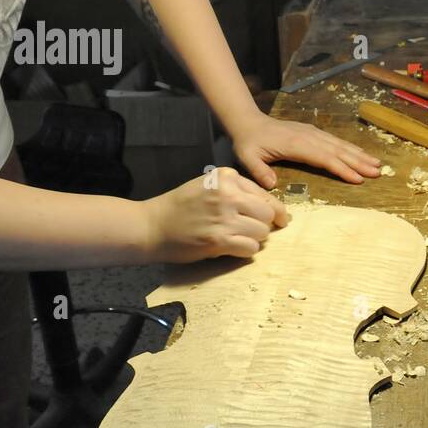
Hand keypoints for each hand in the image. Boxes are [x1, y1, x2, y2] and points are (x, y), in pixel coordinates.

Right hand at [142, 167, 290, 261]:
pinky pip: (251, 248)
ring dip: (253, 238)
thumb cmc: (180, 207)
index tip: (277, 219)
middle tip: (248, 229)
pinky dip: (245, 250)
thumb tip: (274, 209)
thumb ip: (238, 192)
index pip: (265, 194)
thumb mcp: (208, 186)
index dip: (272, 209)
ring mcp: (223, 217)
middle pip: (268, 213)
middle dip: (262, 224)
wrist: (151, 226)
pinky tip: (230, 247)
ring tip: (235, 237)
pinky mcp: (219, 240)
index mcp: (226, 176)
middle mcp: (227, 194)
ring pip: (262, 232)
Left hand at [231, 113, 381, 186]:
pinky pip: (335, 141)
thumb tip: (271, 185)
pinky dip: (350, 148)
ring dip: (359, 155)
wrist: (249, 122)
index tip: (358, 179)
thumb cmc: (249, 142)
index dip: (342, 169)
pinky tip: (361, 154)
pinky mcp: (313, 132)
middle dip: (359, 162)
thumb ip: (259, 171)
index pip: (324, 158)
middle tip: (377, 172)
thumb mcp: (247, 158)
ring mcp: (313, 133)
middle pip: (338, 151)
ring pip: (340, 145)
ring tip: (377, 164)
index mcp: (296, 144)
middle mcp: (309, 137)